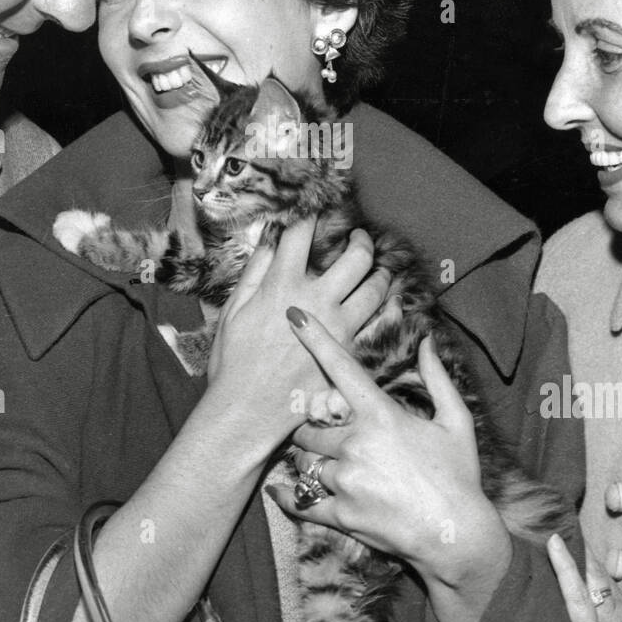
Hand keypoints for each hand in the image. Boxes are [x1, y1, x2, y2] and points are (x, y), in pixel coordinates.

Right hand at [205, 217, 389, 449]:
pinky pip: (379, 324)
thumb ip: (255, 272)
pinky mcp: (350, 353)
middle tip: (358, 237)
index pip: (302, 235)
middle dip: (360, 239)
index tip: (315, 209)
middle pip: (355, 257)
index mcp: (283, 285)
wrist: (248, 412)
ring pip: (376, 288)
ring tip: (376, 267)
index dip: (310, 215)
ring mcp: (339, 328)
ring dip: (380, 272)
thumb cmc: (233, 362)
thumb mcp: (233, 311)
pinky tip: (389, 302)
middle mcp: (318, 301)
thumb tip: (269, 240)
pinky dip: (388, 309)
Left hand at [268, 314, 509, 588]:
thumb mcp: (456, 422)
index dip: (314, 338)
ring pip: (303, 459)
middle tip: (321, 430)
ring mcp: (346, 481)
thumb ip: (437, 378)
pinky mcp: (341, 515)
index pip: (340, 368)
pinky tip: (278, 491)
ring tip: (323, 463)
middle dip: (310, 425)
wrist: (457, 537)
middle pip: (308, 422)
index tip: (293, 316)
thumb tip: (427, 341)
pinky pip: (300, 501)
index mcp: (381, 416)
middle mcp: (356, 444)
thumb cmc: (460, 475)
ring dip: (308, 459)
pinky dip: (288, 497)